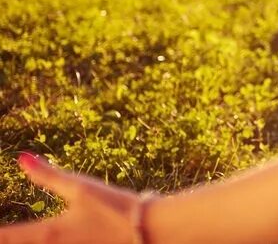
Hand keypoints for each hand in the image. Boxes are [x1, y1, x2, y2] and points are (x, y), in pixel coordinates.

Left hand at [0, 153, 147, 243]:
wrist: (147, 229)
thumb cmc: (114, 206)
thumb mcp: (80, 187)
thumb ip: (47, 175)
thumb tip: (20, 157)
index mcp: (48, 234)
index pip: (6, 236)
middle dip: (7, 239)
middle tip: (6, 232)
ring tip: (16, 235)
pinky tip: (49, 239)